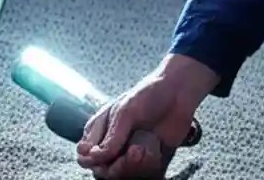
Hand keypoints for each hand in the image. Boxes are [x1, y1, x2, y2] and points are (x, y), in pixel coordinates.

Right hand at [76, 54, 218, 178]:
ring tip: (146, 149)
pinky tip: (156, 150)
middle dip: (119, 166)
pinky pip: (145, 176)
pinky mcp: (150, 162)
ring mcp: (130, 155)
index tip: (106, 153)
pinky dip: (150, 168)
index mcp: (99, 131)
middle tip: (135, 150)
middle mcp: (112, 146)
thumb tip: (94, 157)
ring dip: (136, 167)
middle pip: (104, 172)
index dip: (93, 160)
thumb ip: (111, 137)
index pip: (85, 157)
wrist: (179, 93)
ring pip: (124, 176)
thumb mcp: (125, 112)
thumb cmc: (147, 96)